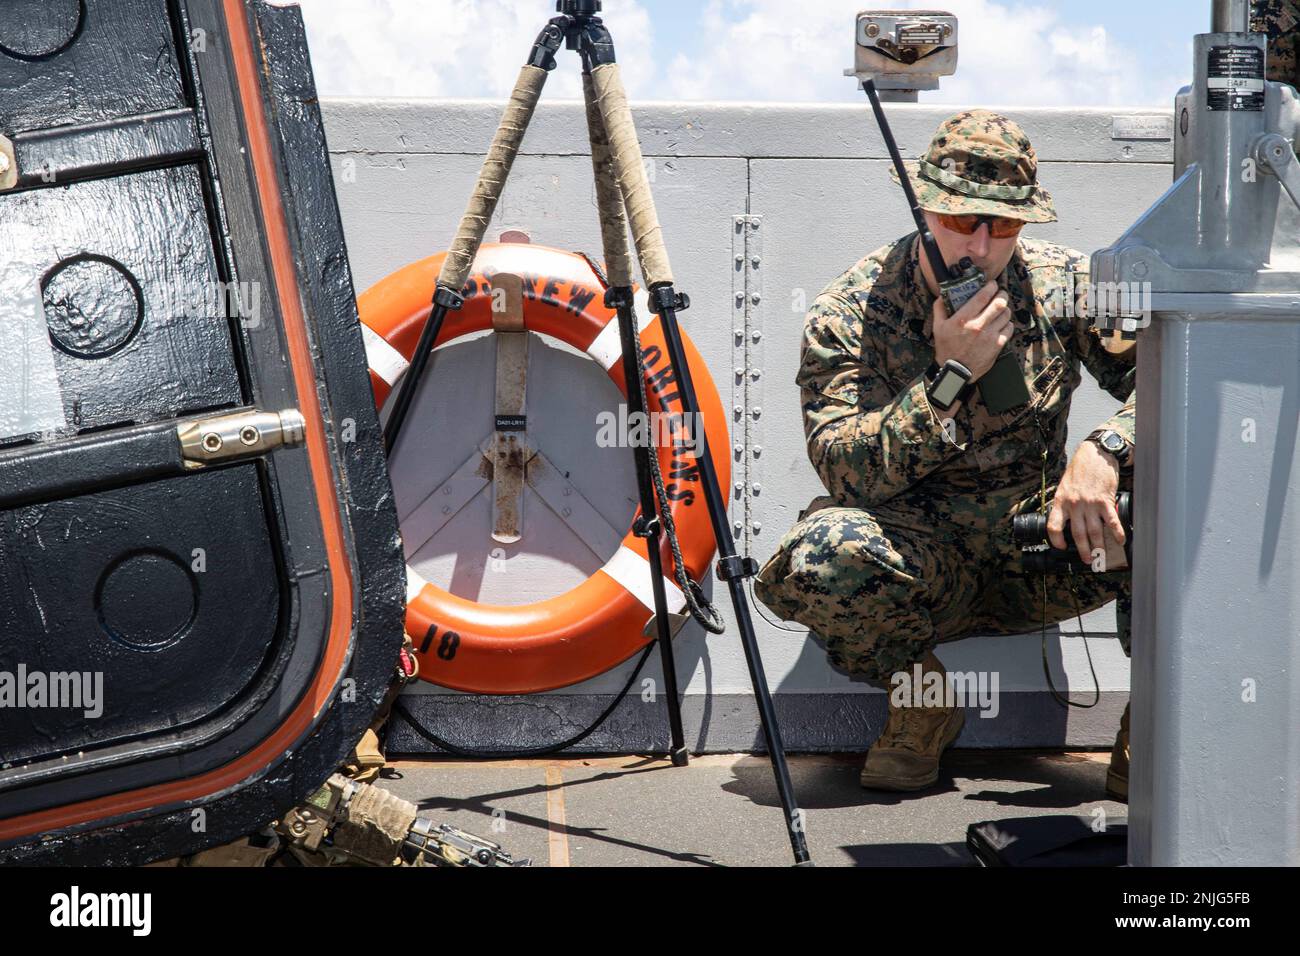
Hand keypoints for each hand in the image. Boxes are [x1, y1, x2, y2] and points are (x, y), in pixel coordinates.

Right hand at [932, 280, 1012, 381]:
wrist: (955, 371)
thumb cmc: (946, 348)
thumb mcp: (937, 327)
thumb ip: (939, 309)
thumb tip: (942, 296)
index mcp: (963, 318)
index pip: (983, 296)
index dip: (991, 286)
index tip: (992, 284)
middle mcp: (978, 325)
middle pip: (1000, 302)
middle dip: (1002, 295)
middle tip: (1000, 294)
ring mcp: (990, 335)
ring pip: (1006, 314)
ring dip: (1005, 309)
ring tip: (1000, 309)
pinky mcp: (998, 344)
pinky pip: (1009, 328)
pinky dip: (1007, 323)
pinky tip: (1001, 324)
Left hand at [1048, 440, 1124, 564]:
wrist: (1095, 455)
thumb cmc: (1079, 470)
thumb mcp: (1064, 486)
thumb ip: (1064, 503)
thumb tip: (1065, 520)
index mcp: (1061, 501)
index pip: (1053, 526)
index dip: (1056, 540)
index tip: (1061, 547)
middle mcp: (1074, 504)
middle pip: (1077, 534)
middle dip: (1082, 550)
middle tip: (1087, 560)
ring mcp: (1090, 503)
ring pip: (1094, 531)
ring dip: (1098, 546)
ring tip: (1101, 555)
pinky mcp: (1105, 500)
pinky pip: (1111, 521)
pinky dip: (1117, 533)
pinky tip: (1120, 540)